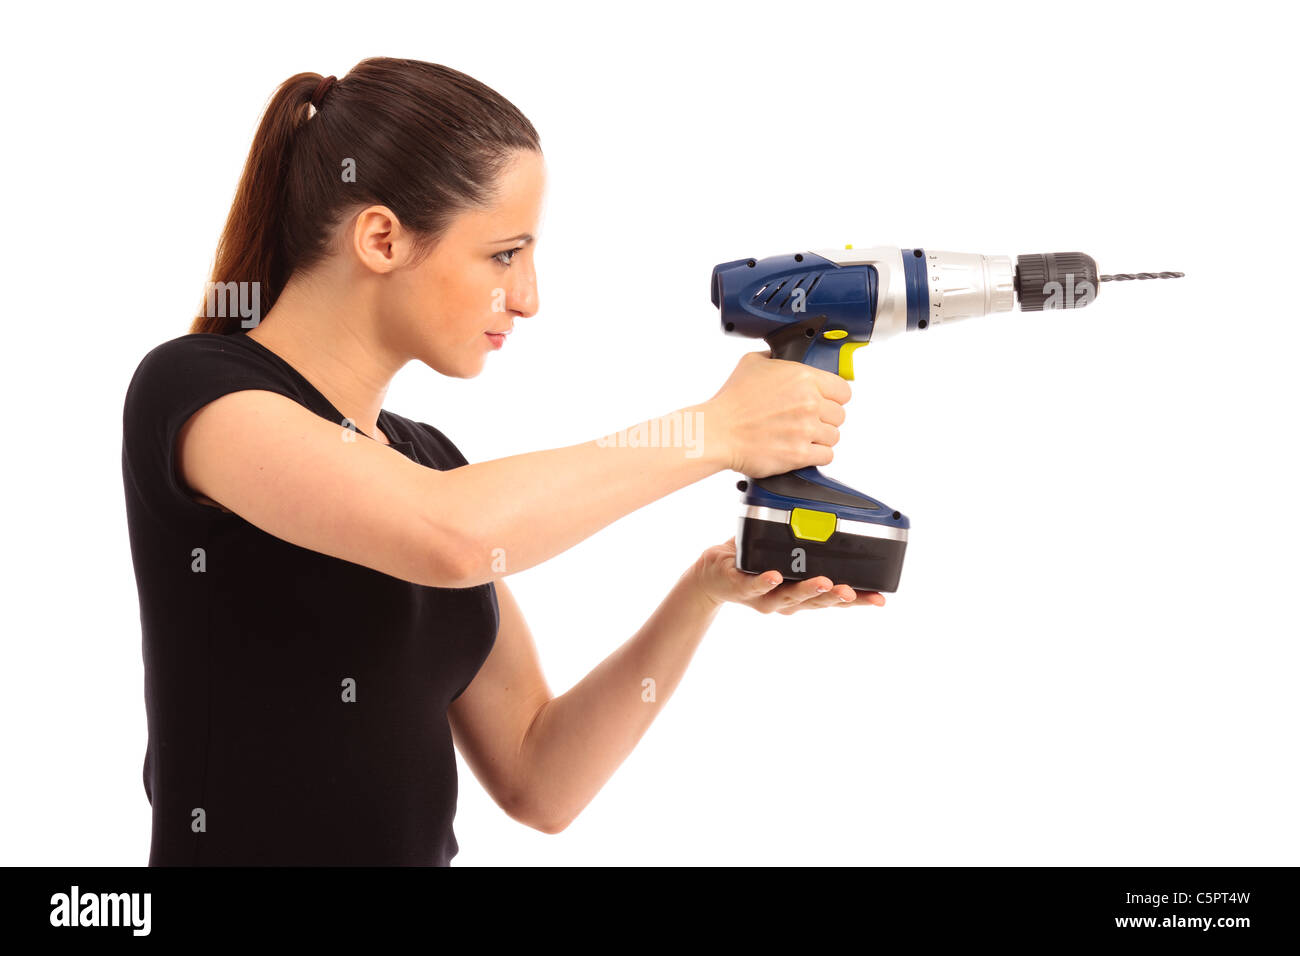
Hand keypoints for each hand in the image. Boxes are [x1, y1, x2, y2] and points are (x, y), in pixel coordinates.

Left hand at [689, 536, 885, 613]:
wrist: (710, 575)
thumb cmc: (750, 562)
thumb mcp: (783, 550)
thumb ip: (805, 538)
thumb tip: (829, 506)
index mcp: (801, 591)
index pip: (833, 598)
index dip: (858, 600)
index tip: (881, 599)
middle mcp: (785, 599)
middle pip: (816, 602)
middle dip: (836, 598)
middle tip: (855, 592)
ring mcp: (763, 596)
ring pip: (788, 597)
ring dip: (807, 590)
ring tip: (824, 583)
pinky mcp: (739, 586)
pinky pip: (752, 585)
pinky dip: (764, 582)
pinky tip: (775, 576)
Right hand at [703, 350, 851, 476]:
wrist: (717, 432)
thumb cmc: (731, 401)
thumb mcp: (752, 363)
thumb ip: (775, 359)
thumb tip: (782, 359)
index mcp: (803, 378)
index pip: (843, 390)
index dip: (834, 397)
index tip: (825, 401)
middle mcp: (809, 403)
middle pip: (839, 414)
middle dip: (824, 418)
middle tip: (807, 420)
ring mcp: (806, 430)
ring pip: (834, 436)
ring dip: (820, 437)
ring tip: (801, 436)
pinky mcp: (800, 454)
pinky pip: (826, 456)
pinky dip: (816, 455)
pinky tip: (801, 449)